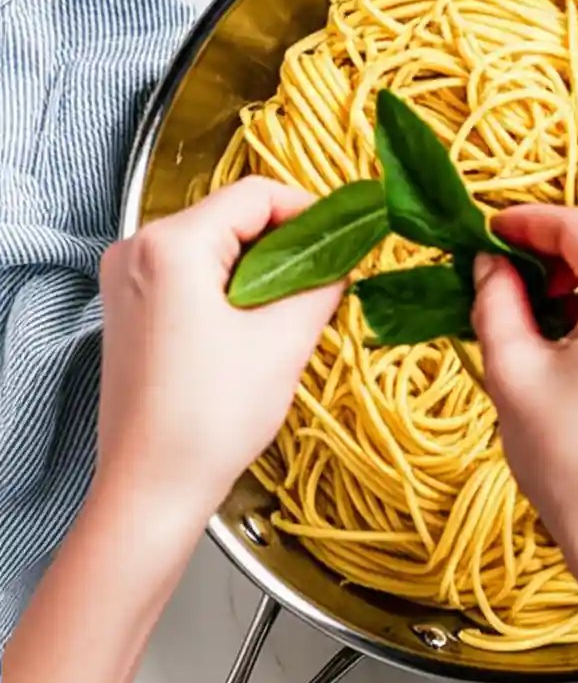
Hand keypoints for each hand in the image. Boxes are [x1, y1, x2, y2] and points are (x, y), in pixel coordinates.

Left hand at [97, 177, 341, 511]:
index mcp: (171, 245)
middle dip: (286, 244)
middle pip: (230, 217)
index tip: (349, 237)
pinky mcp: (127, 310)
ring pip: (212, 247)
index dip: (311, 210)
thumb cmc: (212, 416)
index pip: (255, 194)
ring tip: (294, 311)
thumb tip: (344, 259)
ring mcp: (124, 280)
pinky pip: (190, 276)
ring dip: (261, 269)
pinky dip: (230, 289)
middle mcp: (135, 248)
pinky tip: (255, 328)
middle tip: (329, 279)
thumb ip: (322, 284)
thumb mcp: (285, 341)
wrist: (151, 487)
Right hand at [472, 206, 577, 682]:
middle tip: (501, 283)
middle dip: (552, 257)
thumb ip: (496, 300)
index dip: (526, 222)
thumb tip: (490, 263)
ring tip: (533, 322)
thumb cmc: (576, 464)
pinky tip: (572, 342)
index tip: (488, 231)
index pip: (577, 225)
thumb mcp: (515, 372)